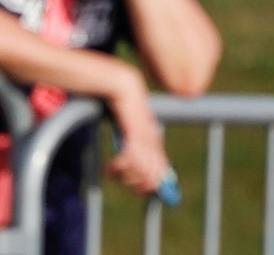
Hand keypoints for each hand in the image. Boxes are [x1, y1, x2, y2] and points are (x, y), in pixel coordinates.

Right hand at [106, 74, 169, 196]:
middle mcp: (152, 141)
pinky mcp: (134, 131)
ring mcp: (145, 137)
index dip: (153, 185)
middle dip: (138, 185)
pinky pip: (132, 157)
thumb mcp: (130, 123)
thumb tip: (128, 155)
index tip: (138, 190)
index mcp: (154, 139)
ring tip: (113, 172)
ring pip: (143, 170)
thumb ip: (132, 138)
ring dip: (127, 176)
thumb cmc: (122, 103)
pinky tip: (112, 165)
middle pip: (154, 175)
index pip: (161, 170)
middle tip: (122, 182)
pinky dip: (122, 167)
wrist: (122, 83)